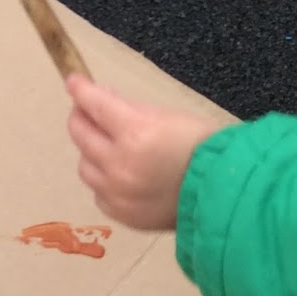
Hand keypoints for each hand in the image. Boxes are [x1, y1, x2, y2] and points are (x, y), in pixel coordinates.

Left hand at [66, 75, 229, 230]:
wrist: (222, 191)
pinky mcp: (121, 213)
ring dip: (92, 151)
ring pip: (85, 166)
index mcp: (134, 133)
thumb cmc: (201, 146)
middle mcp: (119, 164)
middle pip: (80, 135)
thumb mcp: (167, 115)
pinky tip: (120, 174)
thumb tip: (103, 99)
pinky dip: (105, 181)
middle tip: (86, 112)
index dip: (81, 90)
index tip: (74, 82)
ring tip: (107, 146)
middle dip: (81, 118)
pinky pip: (99, 193)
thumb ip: (130, 109)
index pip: (94, 105)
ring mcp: (117, 192)